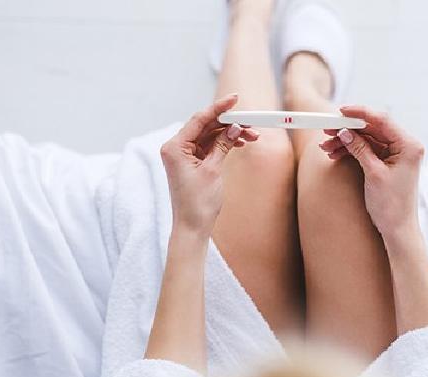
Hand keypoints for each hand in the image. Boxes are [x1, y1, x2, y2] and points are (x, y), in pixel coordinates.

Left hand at [160, 94, 258, 235]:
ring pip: (211, 136)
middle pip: (206, 126)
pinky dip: (225, 144)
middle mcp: (177, 148)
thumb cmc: (198, 202)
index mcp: (175, 147)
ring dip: (231, 134)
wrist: (192, 227)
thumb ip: (223, 145)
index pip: (199, 119)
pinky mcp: (193, 163)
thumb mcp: (213, 170)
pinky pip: (211, 146)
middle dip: (229, 123)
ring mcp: (184, 155)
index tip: (235, 98)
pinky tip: (242, 142)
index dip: (219, 108)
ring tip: (252, 135)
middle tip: (251, 121)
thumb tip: (234, 127)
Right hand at [320, 105, 423, 239]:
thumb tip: (345, 132)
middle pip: (372, 128)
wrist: (397, 229)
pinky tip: (334, 153)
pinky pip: (366, 150)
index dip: (360, 113)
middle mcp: (404, 146)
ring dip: (345, 141)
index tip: (341, 111)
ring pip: (367, 139)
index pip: (382, 120)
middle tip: (327, 130)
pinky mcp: (387, 162)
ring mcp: (395, 154)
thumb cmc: (392, 204)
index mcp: (408, 145)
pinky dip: (351, 150)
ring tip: (326, 146)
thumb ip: (360, 149)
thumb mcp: (373, 173)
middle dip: (348, 129)